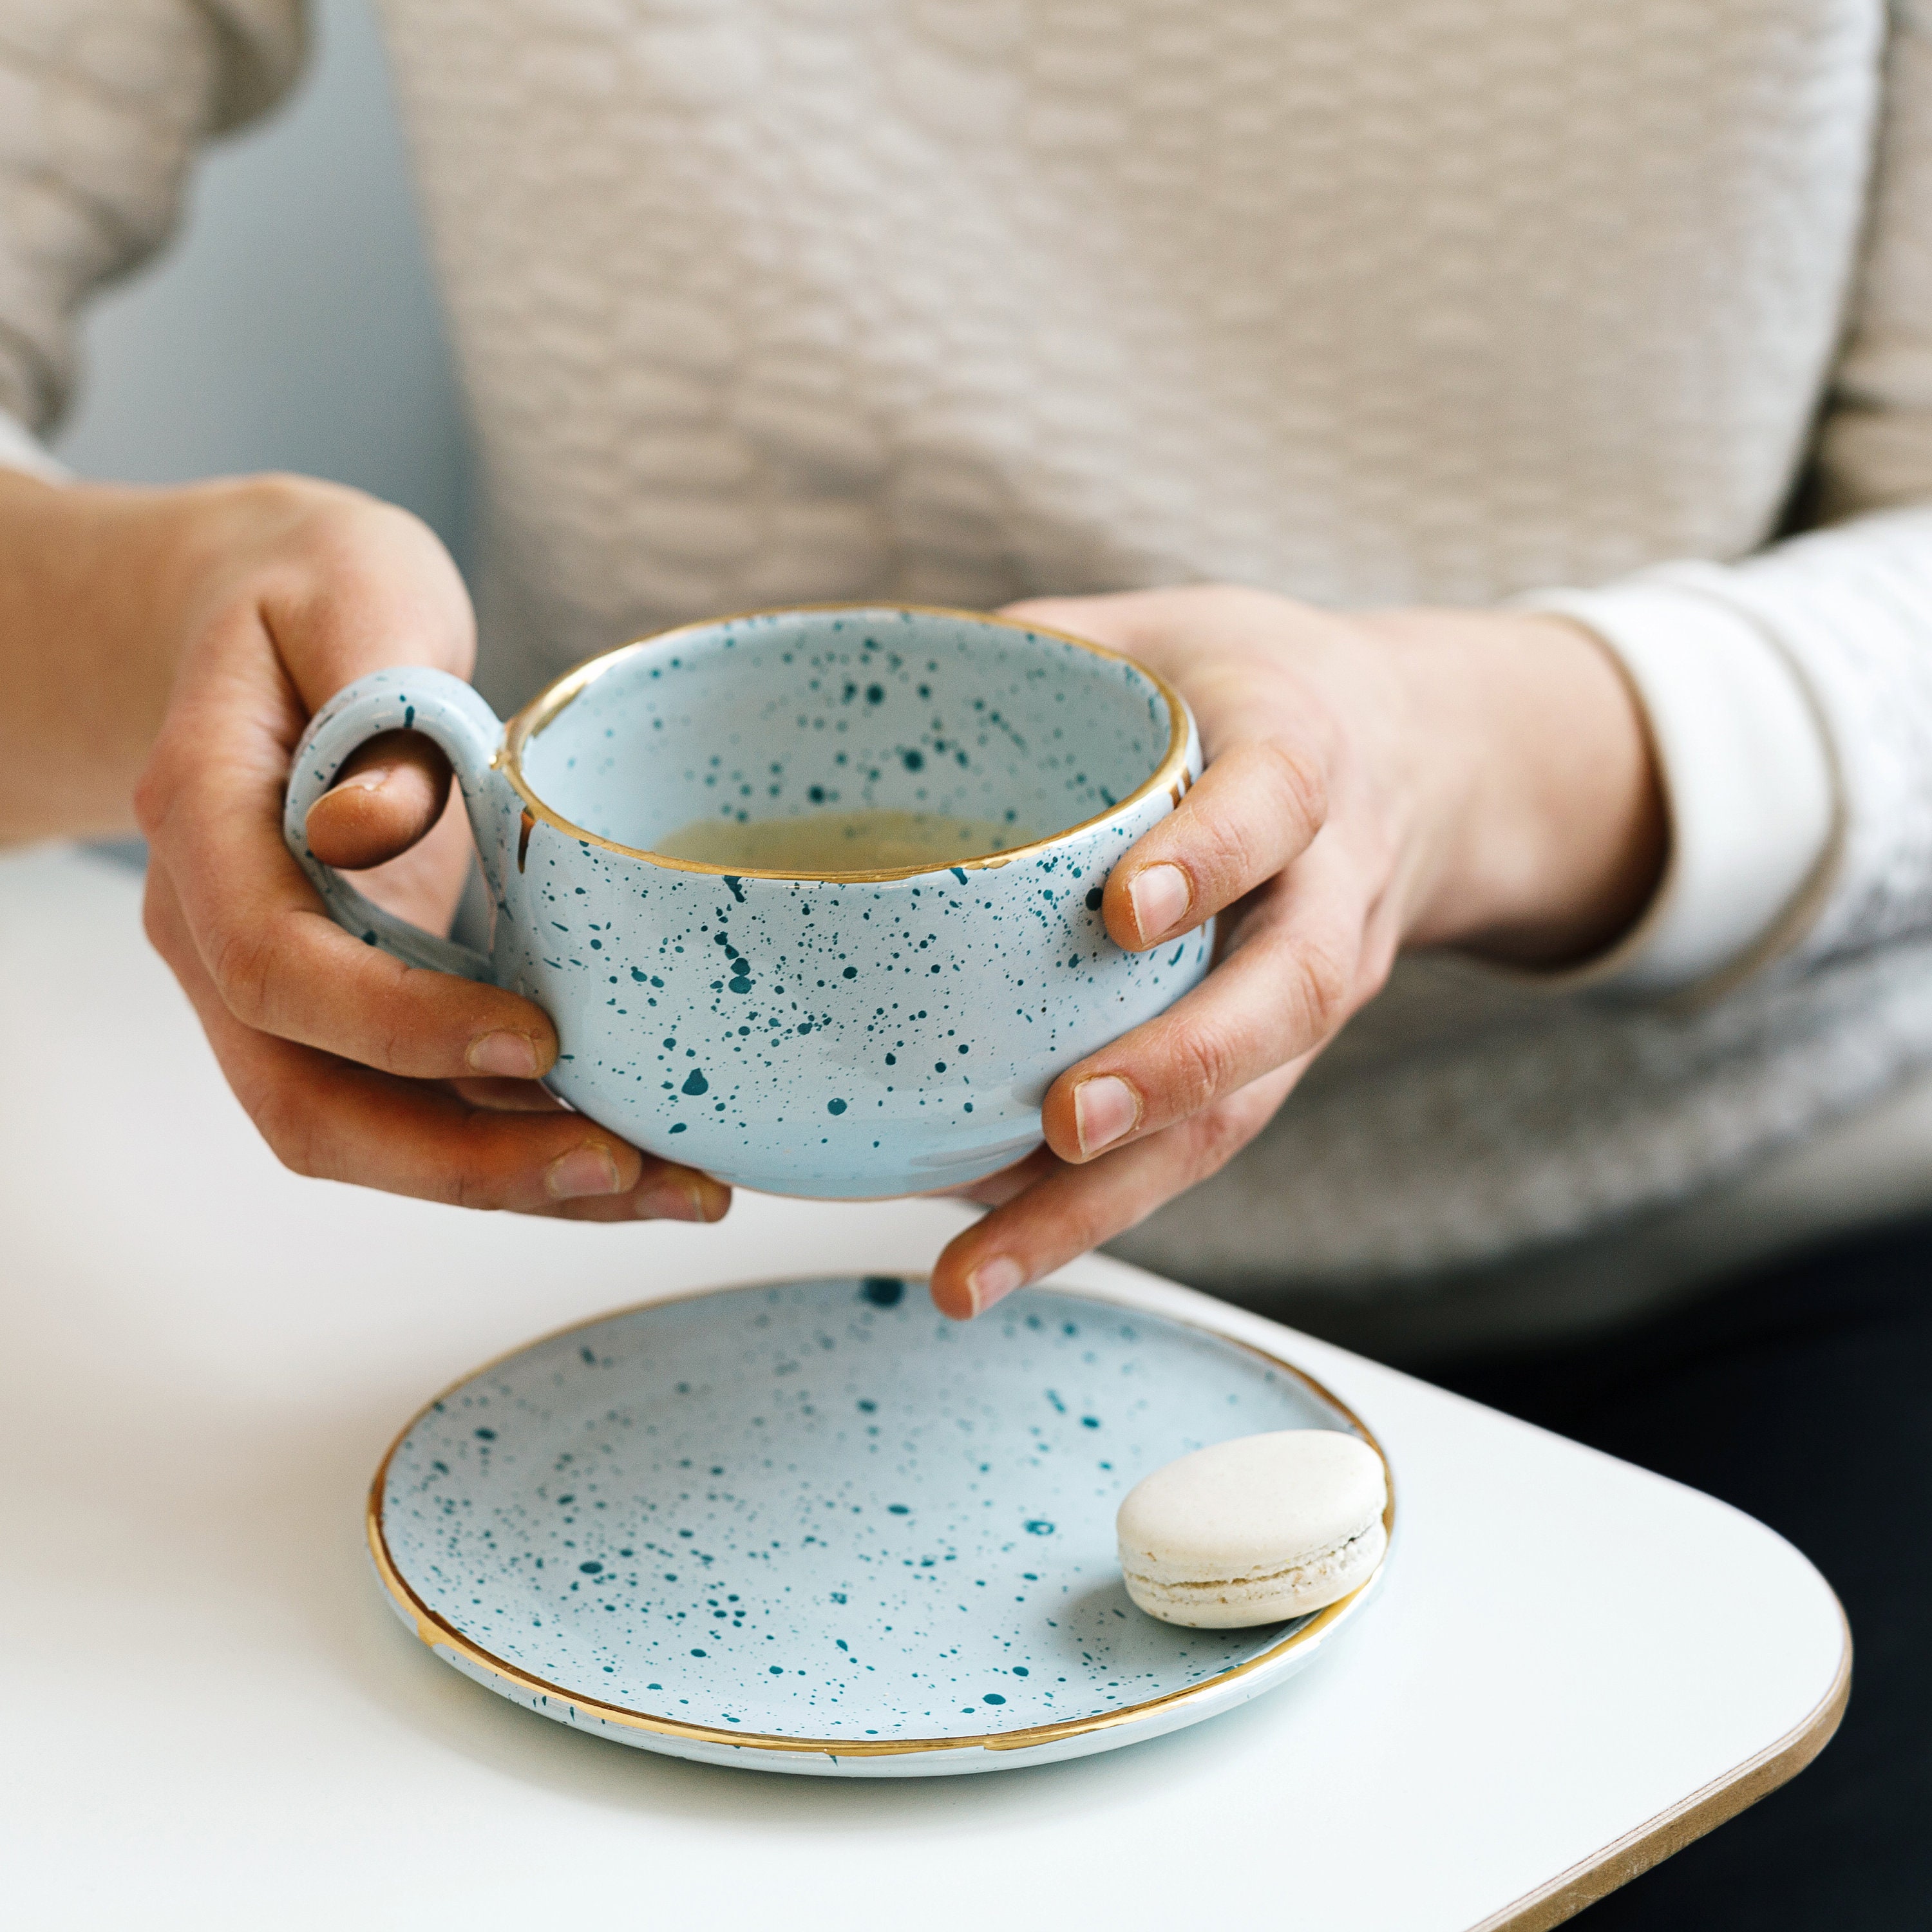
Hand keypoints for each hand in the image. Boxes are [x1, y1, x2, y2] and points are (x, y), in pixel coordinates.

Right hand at [2, 468, 730, 1221]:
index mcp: (204, 823)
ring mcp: (288, 989)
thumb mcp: (349, 589)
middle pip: (313, 1103)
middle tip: (628, 1168)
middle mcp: (225, 932)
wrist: (271, 631)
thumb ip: (369, 700)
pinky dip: (532, 1138)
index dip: (391, 1024)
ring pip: (376, 1133)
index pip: (268, 963)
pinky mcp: (360, 1009)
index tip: (533, 1038)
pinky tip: (646, 1150)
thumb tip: (367, 825)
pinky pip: (430, 1105)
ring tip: (675, 1186)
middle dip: (468, 1164)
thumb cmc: (316, 596)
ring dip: (520, 1181)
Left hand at [928, 585, 1663, 1317]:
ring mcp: (1312, 990)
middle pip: (1285, 998)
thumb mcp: (1161, 634)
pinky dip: (1094, 1209)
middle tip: (1066, 1124)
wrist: (1408, 756)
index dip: (1212, 858)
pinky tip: (988, 1248)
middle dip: (1179, 1069)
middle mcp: (1330, 889)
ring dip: (1110, 1202)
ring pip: (1240, 1112)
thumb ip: (1038, 649)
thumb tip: (858, 674)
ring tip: (975, 1272)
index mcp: (1304, 753)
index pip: (1276, 805)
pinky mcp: (1275, 1062)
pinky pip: (1198, 1146)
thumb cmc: (1245, 689)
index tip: (1127, 910)